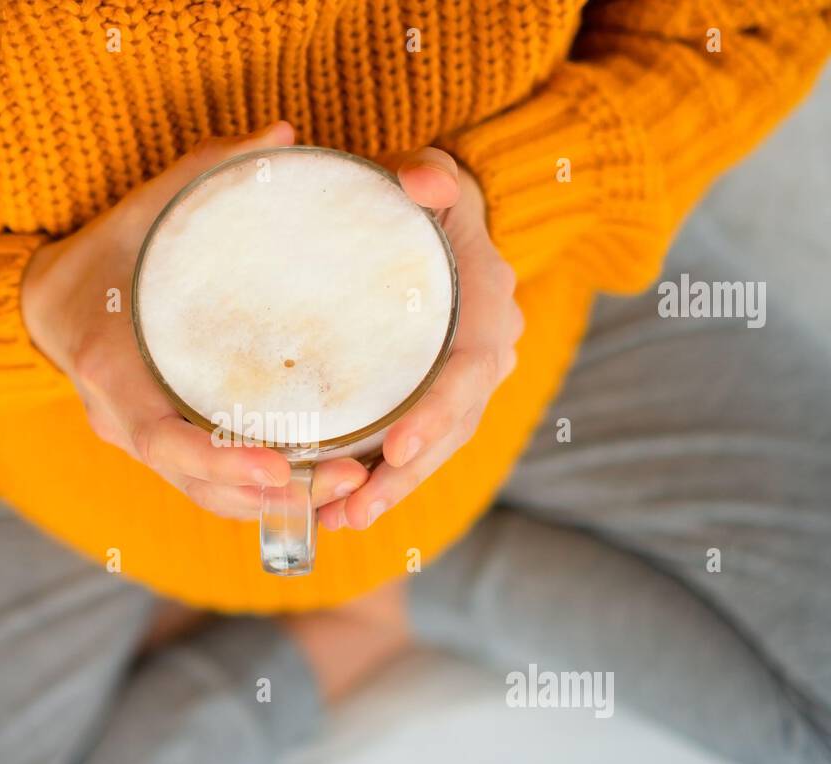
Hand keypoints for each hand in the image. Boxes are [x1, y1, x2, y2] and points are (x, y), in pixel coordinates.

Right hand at [20, 122, 369, 519]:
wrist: (41, 303)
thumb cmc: (100, 255)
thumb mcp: (144, 209)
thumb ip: (207, 173)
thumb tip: (286, 136)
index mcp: (110, 370)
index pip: (160, 438)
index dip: (220, 461)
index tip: (278, 466)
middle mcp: (119, 421)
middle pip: (197, 484)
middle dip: (272, 493)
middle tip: (348, 477)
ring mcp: (135, 443)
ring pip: (205, 497)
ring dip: (274, 505)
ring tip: (347, 485)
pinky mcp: (156, 449)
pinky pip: (205, 488)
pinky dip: (255, 496)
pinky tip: (313, 486)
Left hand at [316, 149, 522, 531]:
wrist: (444, 218)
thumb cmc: (426, 196)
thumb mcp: (434, 173)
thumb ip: (432, 173)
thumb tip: (420, 182)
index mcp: (488, 305)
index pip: (470, 369)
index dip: (437, 412)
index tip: (394, 448)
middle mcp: (487, 352)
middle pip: (455, 427)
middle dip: (409, 475)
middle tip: (356, 511)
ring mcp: (465, 381)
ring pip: (438, 449)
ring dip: (393, 491)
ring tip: (342, 524)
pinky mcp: (439, 397)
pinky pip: (421, 446)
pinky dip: (386, 480)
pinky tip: (343, 511)